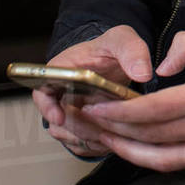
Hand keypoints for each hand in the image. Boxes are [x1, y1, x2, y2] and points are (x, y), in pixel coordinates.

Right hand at [33, 24, 151, 158]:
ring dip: (92, 137)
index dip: (48, 107)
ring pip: (71, 136)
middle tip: (103, 124)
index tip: (60, 117)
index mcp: (62, 70)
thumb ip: (132, 50)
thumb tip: (142, 73)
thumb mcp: (123, 39)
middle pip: (59, 121)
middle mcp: (61, 95)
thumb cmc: (111, 49)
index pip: (42, 92)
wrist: (116, 62)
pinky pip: (83, 145)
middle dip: (81, 126)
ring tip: (114, 128)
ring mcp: (70, 113)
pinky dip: (97, 145)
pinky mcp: (80, 127)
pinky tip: (114, 135)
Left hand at [79, 30, 184, 175]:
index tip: (99, 108)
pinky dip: (161, 156)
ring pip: (163, 160)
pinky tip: (145, 146)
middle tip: (91, 123)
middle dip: (116, 131)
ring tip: (107, 141)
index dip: (122, 111)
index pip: (156, 109)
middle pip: (153, 137)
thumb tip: (160, 68)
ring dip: (130, 152)